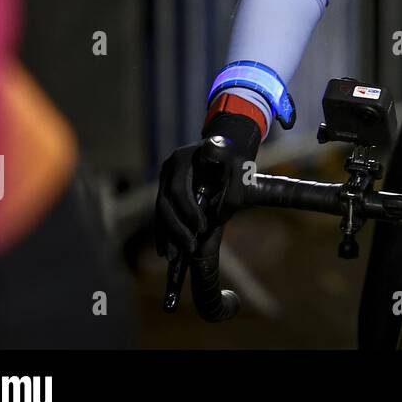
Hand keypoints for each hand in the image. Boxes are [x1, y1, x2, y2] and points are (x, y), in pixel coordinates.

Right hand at [154, 113, 260, 261]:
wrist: (226, 144)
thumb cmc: (234, 155)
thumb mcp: (240, 167)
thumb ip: (235, 190)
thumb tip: (219, 217)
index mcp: (183, 158)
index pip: (178, 189)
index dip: (188, 210)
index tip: (202, 228)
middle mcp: (168, 168)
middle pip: (165, 203)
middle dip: (176, 228)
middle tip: (189, 247)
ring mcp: (164, 179)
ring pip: (161, 211)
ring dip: (167, 235)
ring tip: (173, 258)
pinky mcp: (166, 190)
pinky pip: (162, 214)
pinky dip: (164, 232)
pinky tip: (165, 250)